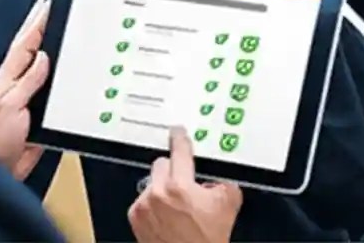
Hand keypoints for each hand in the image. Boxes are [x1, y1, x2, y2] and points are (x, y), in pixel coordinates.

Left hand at [0, 0, 49, 179]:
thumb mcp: (10, 106)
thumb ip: (27, 81)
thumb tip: (43, 57)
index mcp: (8, 76)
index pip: (25, 41)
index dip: (36, 20)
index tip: (47, 1)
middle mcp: (17, 82)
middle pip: (34, 47)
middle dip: (43, 25)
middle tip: (54, 3)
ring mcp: (27, 95)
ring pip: (43, 64)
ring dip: (52, 45)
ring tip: (60, 25)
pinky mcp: (38, 110)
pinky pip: (52, 86)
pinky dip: (59, 73)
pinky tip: (66, 66)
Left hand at [128, 127, 242, 242]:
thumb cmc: (206, 241)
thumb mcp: (228, 206)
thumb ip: (224, 183)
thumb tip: (218, 178)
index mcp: (180, 186)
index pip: (179, 150)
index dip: (180, 138)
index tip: (177, 131)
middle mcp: (157, 193)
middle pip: (162, 164)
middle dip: (174, 171)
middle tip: (185, 187)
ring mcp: (143, 206)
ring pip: (152, 182)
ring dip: (162, 189)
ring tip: (176, 209)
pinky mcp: (135, 218)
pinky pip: (143, 200)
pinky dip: (152, 204)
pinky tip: (166, 218)